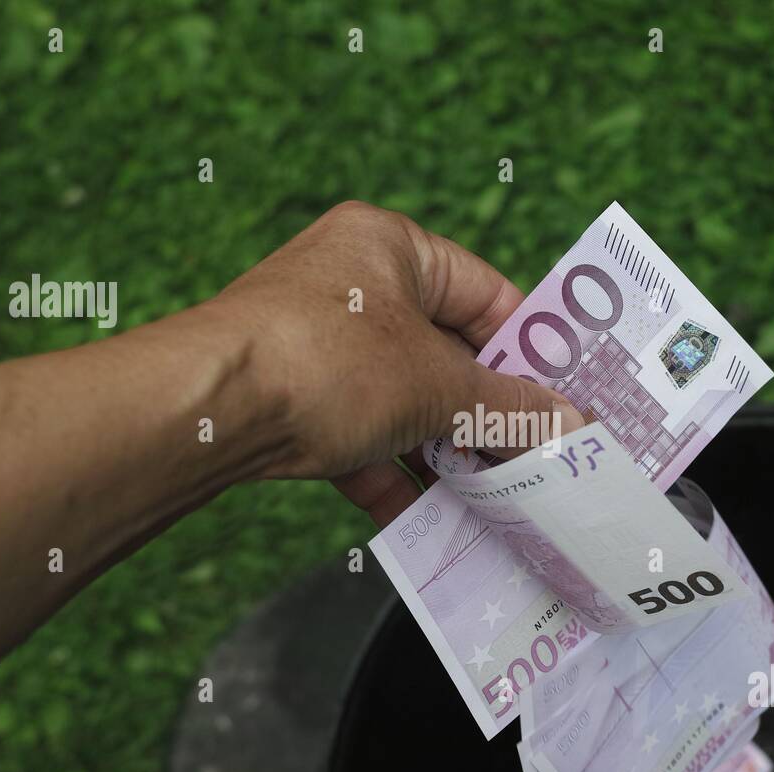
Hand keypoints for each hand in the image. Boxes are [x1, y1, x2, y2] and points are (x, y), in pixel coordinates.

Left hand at [209, 200, 583, 524]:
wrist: (203, 412)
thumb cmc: (327, 363)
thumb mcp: (436, 385)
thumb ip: (508, 407)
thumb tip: (570, 424)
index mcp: (390, 247)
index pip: (485, 293)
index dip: (529, 351)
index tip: (563, 400)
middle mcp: (349, 284)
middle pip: (443, 354)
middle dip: (484, 415)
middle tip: (533, 457)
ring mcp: (313, 342)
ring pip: (399, 401)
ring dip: (440, 453)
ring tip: (489, 499)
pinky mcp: (285, 397)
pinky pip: (354, 435)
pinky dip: (387, 475)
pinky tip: (423, 521)